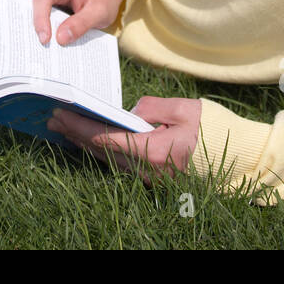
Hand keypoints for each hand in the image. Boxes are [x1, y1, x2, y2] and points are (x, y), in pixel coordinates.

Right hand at [31, 0, 126, 45]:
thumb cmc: (105, 0)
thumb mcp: (99, 12)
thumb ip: (81, 24)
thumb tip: (60, 38)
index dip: (40, 18)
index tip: (44, 39)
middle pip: (34, 4)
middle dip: (34, 25)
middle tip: (36, 47)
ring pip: (34, 11)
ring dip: (36, 29)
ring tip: (39, 48)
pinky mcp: (49, 6)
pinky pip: (41, 17)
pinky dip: (42, 29)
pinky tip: (46, 44)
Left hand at [47, 96, 200, 184]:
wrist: (231, 155)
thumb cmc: (209, 129)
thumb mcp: (183, 109)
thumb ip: (152, 107)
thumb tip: (130, 112)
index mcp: (154, 151)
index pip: (107, 139)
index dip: (80, 127)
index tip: (61, 115)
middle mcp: (147, 169)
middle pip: (101, 151)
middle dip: (75, 134)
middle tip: (53, 119)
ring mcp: (148, 176)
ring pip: (107, 159)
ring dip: (84, 143)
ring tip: (64, 129)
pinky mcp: (150, 175)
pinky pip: (118, 162)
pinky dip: (99, 150)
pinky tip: (87, 141)